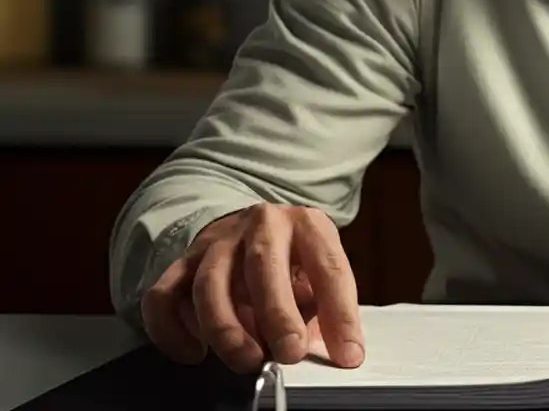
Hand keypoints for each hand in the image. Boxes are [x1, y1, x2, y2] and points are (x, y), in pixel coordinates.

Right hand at [140, 203, 363, 373]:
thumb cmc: (295, 261)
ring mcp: (218, 241)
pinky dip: (173, 330)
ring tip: (247, 360)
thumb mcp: (322, 274)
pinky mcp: (183, 262)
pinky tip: (195, 353)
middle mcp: (262, 224)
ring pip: (210, 282)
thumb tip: (340, 354)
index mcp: (307, 224)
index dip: (340, 314)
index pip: (328, 267)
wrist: (254, 227)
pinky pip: (164, 295)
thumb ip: (329, 310)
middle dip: (277, 314)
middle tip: (289, 354)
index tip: (347, 354)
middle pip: (261, 264)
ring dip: (226, 328)